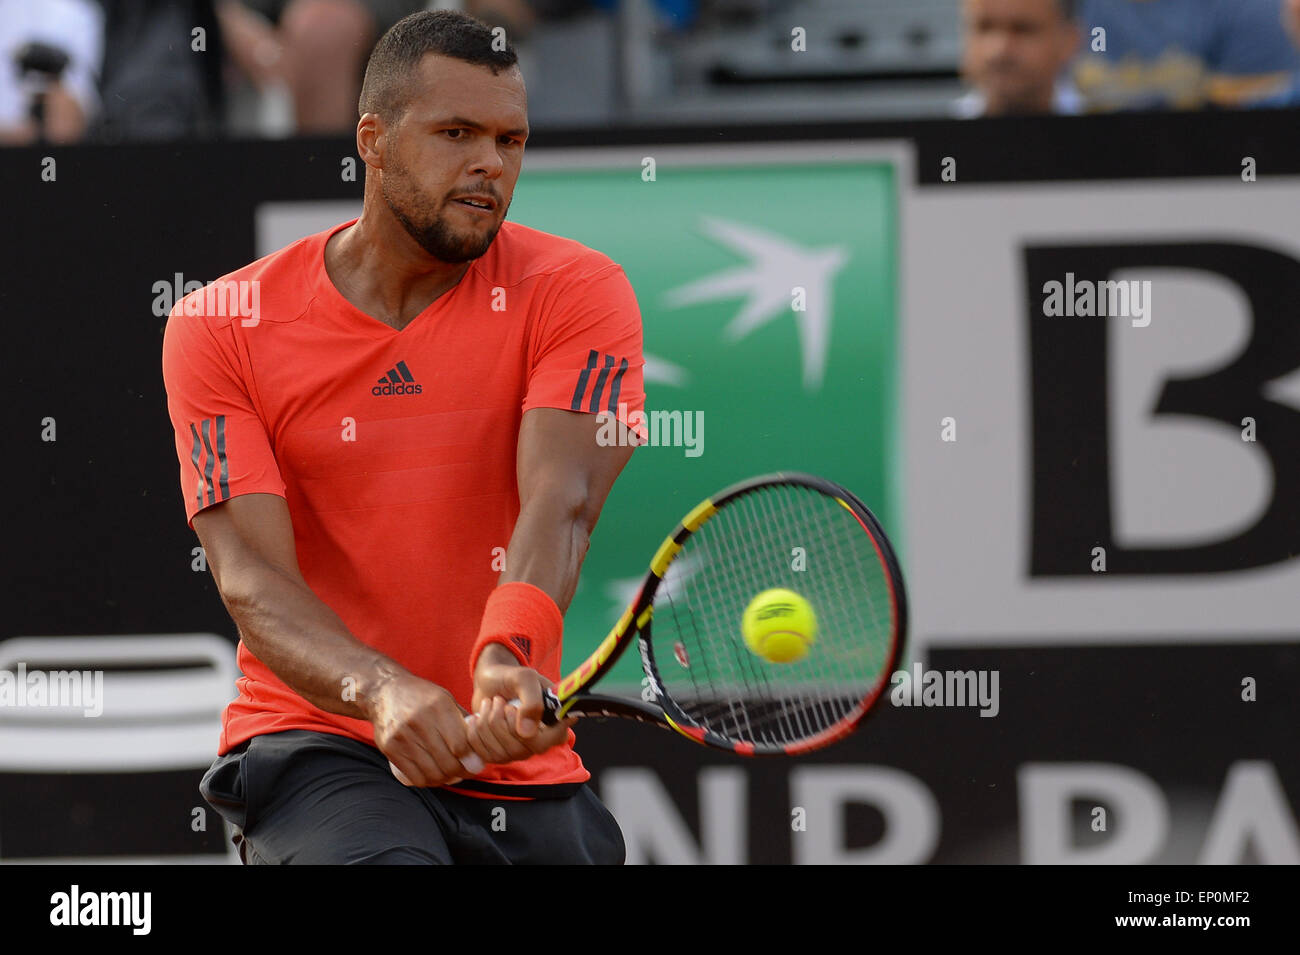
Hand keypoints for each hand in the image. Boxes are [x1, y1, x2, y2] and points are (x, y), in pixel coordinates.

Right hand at [364, 669, 482, 786]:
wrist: (384, 691)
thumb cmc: (421, 696)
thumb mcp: (445, 699)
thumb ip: (462, 720)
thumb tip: (481, 745)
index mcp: (438, 707)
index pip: (460, 745)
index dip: (470, 761)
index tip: (475, 765)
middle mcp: (420, 721)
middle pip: (447, 762)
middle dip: (460, 773)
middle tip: (465, 773)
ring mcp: (403, 736)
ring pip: (431, 772)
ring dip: (444, 779)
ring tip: (450, 776)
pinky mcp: (390, 747)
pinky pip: (413, 775)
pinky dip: (427, 781)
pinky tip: (433, 777)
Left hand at [466, 644, 574, 763]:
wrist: (488, 682)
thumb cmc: (510, 678)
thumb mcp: (524, 679)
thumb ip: (532, 702)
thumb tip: (527, 734)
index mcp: (556, 721)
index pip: (554, 738)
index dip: (533, 727)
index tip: (513, 708)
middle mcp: (541, 742)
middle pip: (520, 747)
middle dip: (501, 719)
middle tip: (499, 701)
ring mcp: (520, 752)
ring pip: (500, 752)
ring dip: (487, 721)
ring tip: (491, 705)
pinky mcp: (499, 756)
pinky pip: (483, 753)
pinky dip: (475, 731)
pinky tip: (479, 717)